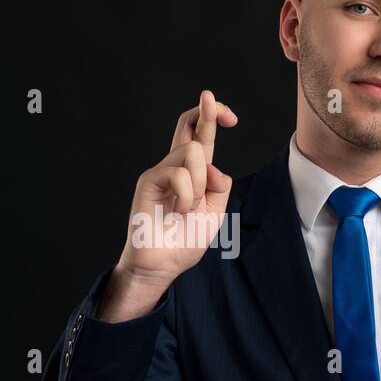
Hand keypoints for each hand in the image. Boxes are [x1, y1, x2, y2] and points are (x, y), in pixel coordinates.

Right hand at [100, 90, 237, 320]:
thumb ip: (219, 187)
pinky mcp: (149, 181)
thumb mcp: (215, 212)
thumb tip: (212, 167)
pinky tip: (179, 212)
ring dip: (200, 184)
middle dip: (210, 116)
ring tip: (189, 208)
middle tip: (222, 118)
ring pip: (192, 152)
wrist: (163, 265)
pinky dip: (187, 196)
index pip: (199, 134)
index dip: (213, 116)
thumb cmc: (185, 240)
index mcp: (192, 172)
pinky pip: (178, 174)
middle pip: (189, 124)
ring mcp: (160, 172)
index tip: (232, 118)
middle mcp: (174, 166)